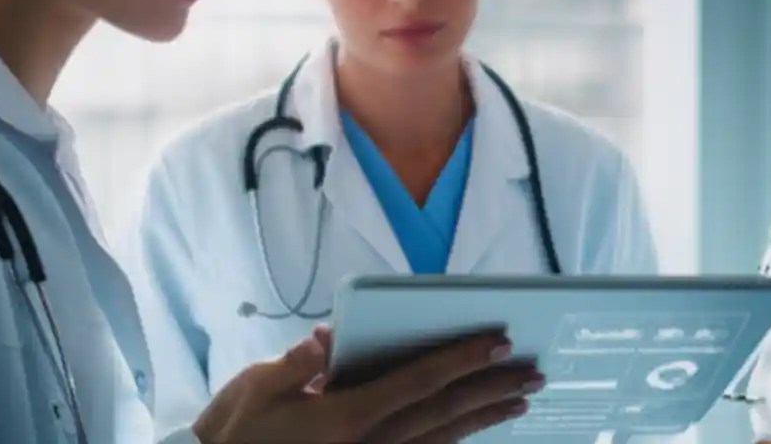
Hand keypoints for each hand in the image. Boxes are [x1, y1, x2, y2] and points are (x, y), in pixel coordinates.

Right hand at [195, 325, 542, 442]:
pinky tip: (477, 431)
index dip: (461, 360)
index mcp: (347, 417)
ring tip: (522, 402)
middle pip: (444, 414)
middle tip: (533, 373)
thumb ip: (298, 363)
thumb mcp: (256, 388)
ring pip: (443, 441)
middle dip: (490, 390)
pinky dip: (456, 443)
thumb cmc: (237, 433)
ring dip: (485, 418)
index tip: (498, 341)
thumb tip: (330, 336)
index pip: (418, 382)